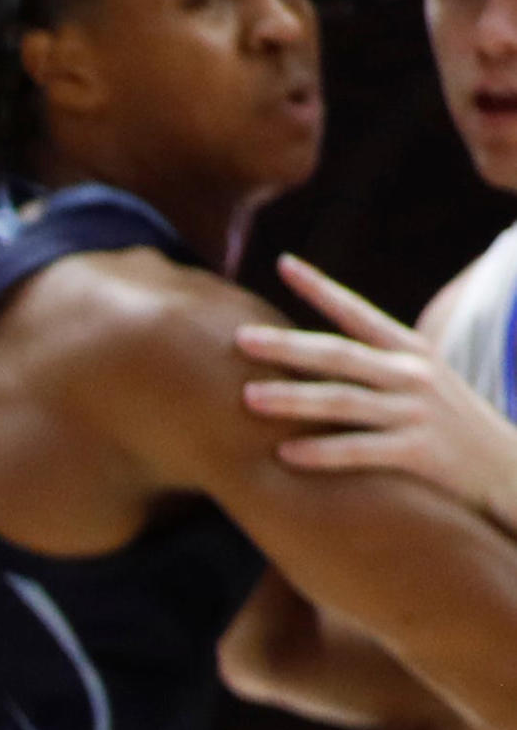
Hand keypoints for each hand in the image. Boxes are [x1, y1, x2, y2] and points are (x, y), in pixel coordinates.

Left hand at [239, 257, 516, 532]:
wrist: (505, 466)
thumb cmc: (448, 426)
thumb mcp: (420, 383)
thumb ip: (376, 368)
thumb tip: (311, 358)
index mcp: (410, 351)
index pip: (358, 311)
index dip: (320, 287)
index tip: (284, 263)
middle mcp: (412, 374)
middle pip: (339, 354)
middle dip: (287, 346)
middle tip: (239, 338)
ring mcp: (416, 412)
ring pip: (343, 401)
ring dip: (293, 398)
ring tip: (247, 398)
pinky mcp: (419, 452)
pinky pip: (361, 449)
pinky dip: (321, 451)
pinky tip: (284, 454)